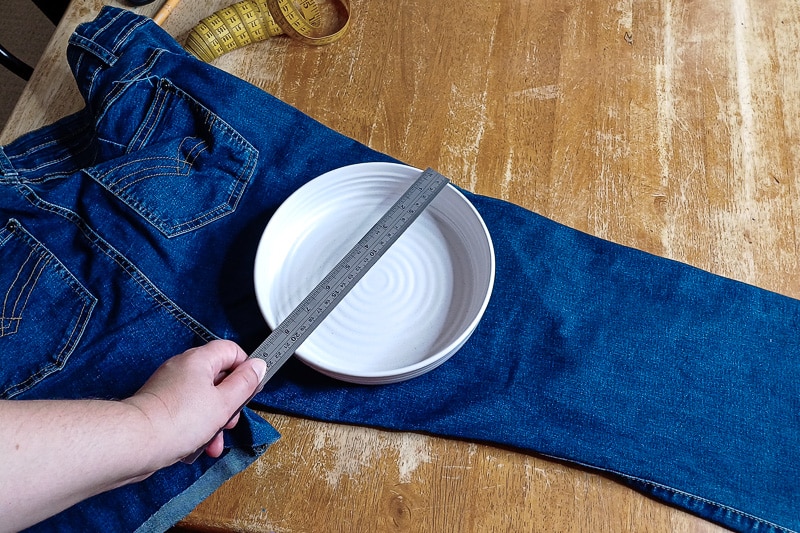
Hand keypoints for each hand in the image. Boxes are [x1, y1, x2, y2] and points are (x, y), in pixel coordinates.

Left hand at [123, 340, 265, 466]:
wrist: (136, 443)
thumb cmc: (177, 421)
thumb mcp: (224, 403)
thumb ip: (245, 383)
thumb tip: (258, 366)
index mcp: (199, 360)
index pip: (231, 350)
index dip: (245, 368)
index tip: (251, 387)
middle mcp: (182, 368)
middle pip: (218, 378)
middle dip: (229, 404)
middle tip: (230, 420)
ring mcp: (169, 387)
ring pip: (203, 400)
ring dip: (214, 422)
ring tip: (213, 442)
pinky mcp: (160, 406)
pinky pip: (187, 412)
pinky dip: (195, 428)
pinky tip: (196, 446)